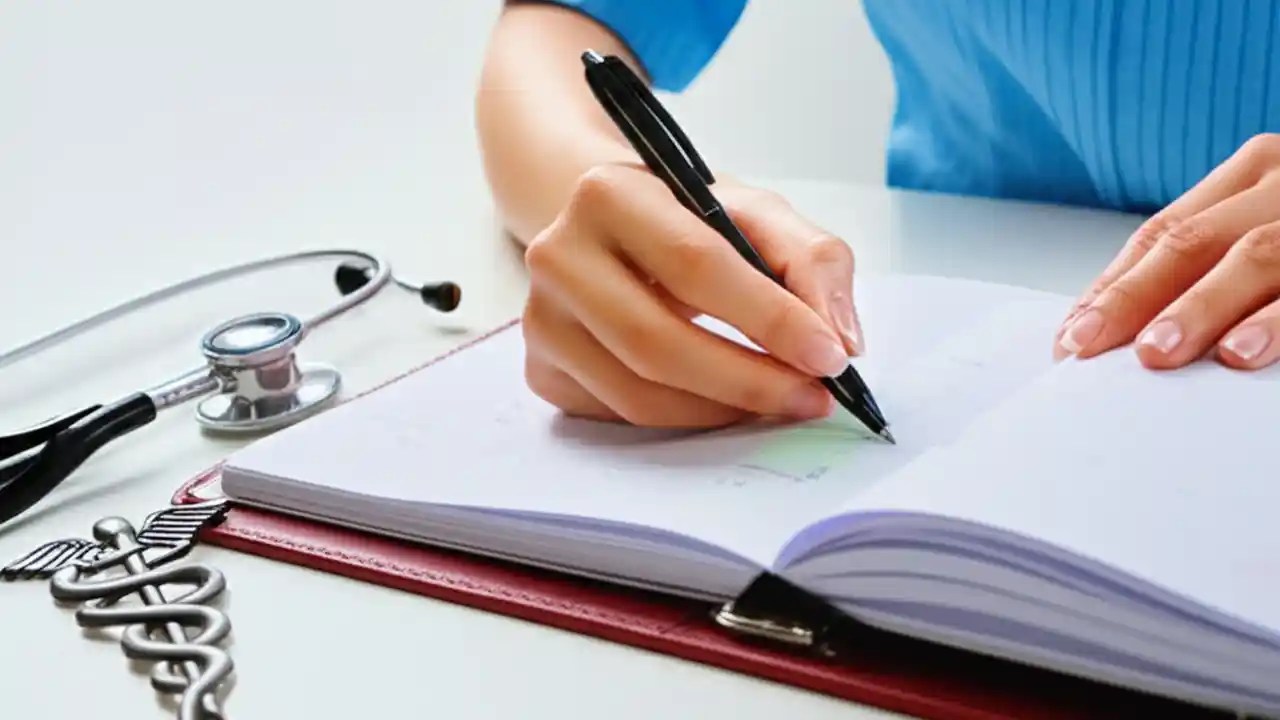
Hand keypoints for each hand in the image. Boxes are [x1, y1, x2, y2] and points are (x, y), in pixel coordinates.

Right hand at [521, 163, 860, 427]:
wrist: (612, 232)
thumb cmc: (687, 220)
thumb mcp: (755, 213)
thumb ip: (813, 260)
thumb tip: (840, 337)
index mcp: (608, 193)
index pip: (694, 264)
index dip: (769, 318)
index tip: (830, 357)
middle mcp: (557, 255)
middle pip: (656, 343)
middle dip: (749, 381)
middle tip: (812, 398)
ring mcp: (541, 318)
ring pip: (638, 394)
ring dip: (722, 411)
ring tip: (778, 400)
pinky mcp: (542, 369)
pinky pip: (621, 416)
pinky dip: (686, 419)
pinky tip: (723, 401)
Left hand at [1056, 134, 1279, 369]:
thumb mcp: (1262, 230)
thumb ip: (1201, 268)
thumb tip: (1112, 331)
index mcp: (1252, 174)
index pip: (1163, 233)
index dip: (1112, 287)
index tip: (1069, 338)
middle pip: (1193, 241)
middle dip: (1134, 297)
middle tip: (1088, 345)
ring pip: (1252, 258)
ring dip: (1198, 309)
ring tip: (1154, 353)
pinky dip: (1272, 322)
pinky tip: (1241, 353)